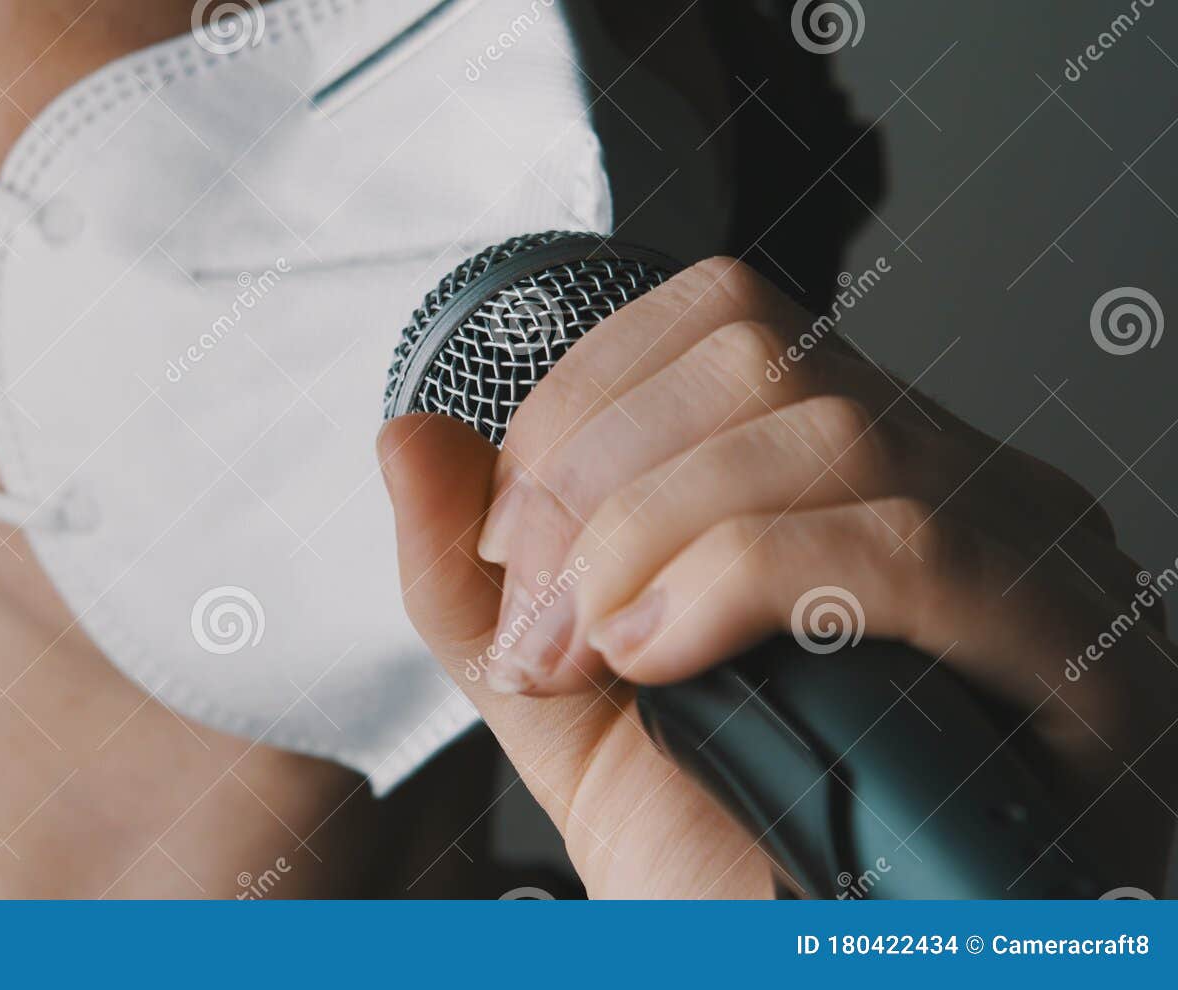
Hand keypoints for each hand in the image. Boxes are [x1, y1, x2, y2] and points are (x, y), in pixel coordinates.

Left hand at [378, 257, 1177, 896]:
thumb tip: (407, 440)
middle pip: (758, 357)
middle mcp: (930, 482)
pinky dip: (743, 580)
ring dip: (654, 536)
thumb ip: (473, 577)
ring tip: (603, 655)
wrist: (786, 964)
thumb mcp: (560, 702)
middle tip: (546, 619)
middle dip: (595, 481)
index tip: (514, 538)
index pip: (717, 319)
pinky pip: (900, 543)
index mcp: (822, 476)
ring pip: (825, 430)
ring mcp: (1012, 549)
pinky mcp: (1066, 646)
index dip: (582, 401)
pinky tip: (672, 658)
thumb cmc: (716, 847)